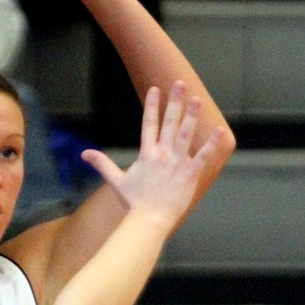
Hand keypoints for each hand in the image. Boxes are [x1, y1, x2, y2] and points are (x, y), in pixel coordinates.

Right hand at [82, 82, 221, 230]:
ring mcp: (176, 163)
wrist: (148, 220)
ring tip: (197, 99)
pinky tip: (220, 130)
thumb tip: (84, 154)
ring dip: (191, 115)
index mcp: (146, 154)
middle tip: (180, 84)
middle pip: (169, 123)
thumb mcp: (116, 180)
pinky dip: (212, 144)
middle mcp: (162, 155)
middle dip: (175, 102)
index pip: (149, 124)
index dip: (152, 105)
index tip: (156, 89)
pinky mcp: (189, 174)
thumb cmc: (133, 202)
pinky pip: (203, 156)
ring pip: (186, 134)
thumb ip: (102, 164)